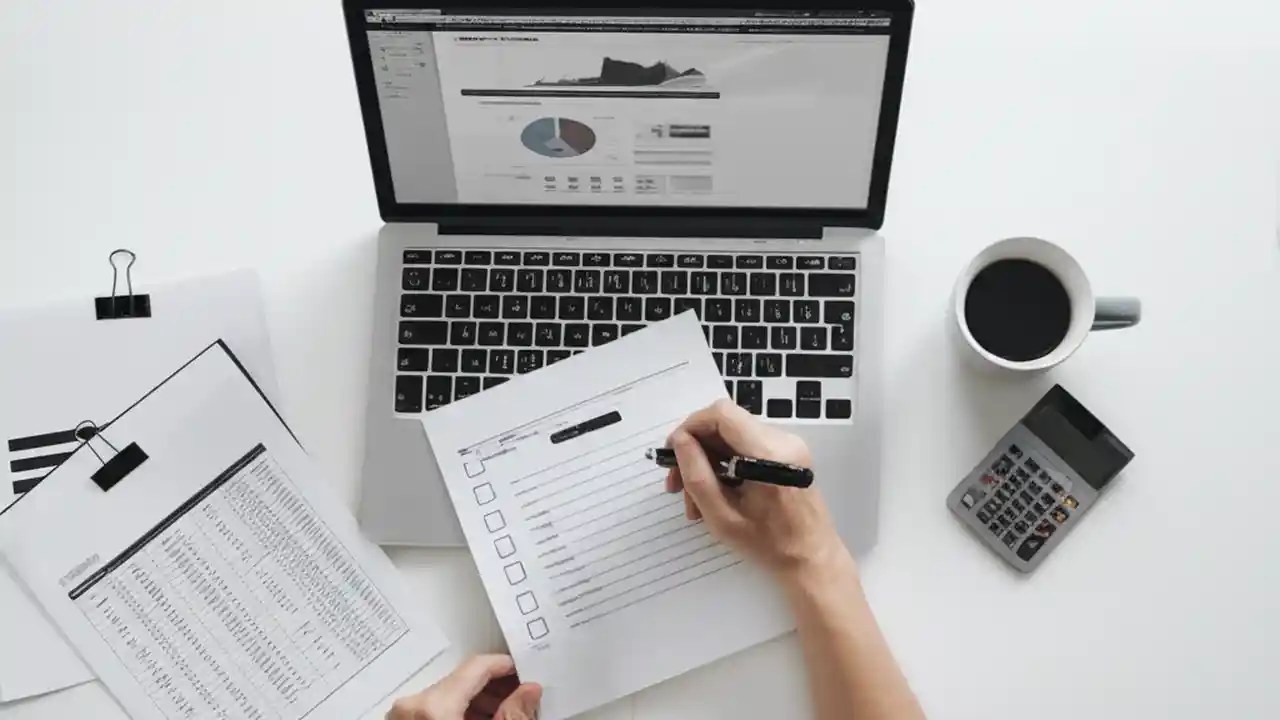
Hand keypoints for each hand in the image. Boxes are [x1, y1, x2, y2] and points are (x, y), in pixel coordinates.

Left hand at [387, 655, 541, 719]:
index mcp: (433, 706)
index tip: (523, 671)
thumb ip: (513, 714)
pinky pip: (434, 710)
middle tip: (520, 696)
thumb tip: (529, 691)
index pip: (476, 667)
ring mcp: (400, 716)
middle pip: (462, 681)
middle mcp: (411, 706)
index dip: (505, 665)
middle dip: (494, 688)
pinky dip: (457, 712)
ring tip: (502, 714)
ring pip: (448, 696)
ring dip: (477, 702)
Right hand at [665, 399, 846, 577]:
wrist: (812, 558)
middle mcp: (783, 440)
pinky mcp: (788, 453)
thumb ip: (697, 475)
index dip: (690, 427)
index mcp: (769, 454)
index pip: (721, 414)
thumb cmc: (769, 545)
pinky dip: (725, 465)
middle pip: (725, 424)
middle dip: (695, 451)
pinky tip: (717, 494)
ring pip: (732, 437)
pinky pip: (746, 447)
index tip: (672, 455)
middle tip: (677, 486)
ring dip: (708, 462)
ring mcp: (788, 445)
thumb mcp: (722, 517)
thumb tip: (680, 441)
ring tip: (696, 501)